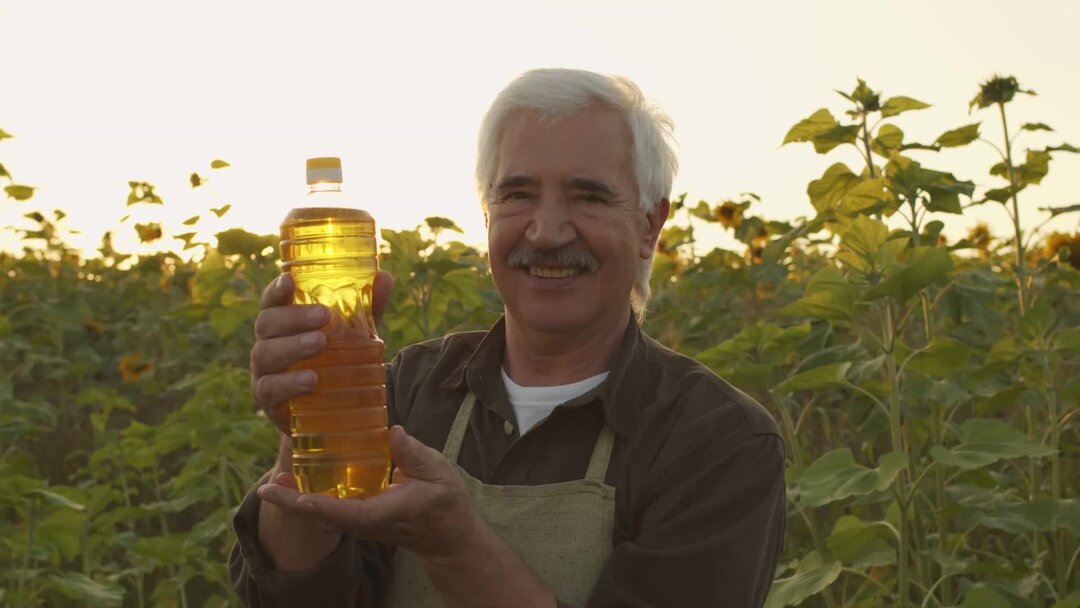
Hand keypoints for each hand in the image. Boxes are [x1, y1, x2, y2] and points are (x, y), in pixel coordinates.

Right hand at [249, 271, 393, 432]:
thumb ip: (368, 308)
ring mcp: (264, 372)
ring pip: (266, 353)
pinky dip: (290, 382)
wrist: (328, 414)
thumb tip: (385, 277)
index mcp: (283, 322)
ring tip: (320, 343)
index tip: (290, 280)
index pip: (272, 300)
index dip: (277, 289)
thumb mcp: (355, 335)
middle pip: (267, 323)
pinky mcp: (268, 399)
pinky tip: (311, 379)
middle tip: (324, 315)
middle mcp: (268, 343)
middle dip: (294, 317)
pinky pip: (271, 388)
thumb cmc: (336, 362)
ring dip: (293, 346)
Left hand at [257, 425, 481, 559]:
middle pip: (321, 515)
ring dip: (296, 498)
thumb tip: (391, 432)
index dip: (314, 503)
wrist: (449, 535)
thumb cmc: (446, 503)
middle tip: (265, 486)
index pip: (342, 511)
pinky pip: (331, 509)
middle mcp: (365, 522)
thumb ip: (414, 454)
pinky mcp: (361, 517)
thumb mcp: (438, 474)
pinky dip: (312, 495)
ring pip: (323, 513)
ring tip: (273, 479)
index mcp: (382, 513)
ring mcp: (361, 522)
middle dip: (292, 501)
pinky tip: (302, 475)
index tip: (291, 495)